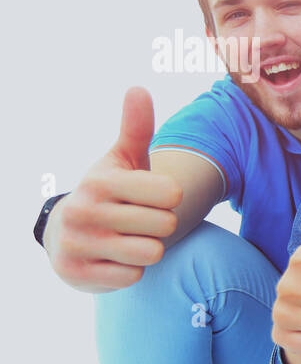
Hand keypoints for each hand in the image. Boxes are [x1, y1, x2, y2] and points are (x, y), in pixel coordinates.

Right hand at [43, 87, 182, 291]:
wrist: (66, 235)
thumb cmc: (110, 193)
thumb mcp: (123, 160)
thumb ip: (136, 128)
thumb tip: (138, 88)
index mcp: (100, 181)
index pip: (171, 194)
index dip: (170, 198)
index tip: (152, 196)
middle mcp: (84, 211)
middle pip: (165, 225)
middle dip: (160, 225)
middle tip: (137, 221)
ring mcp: (78, 244)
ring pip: (152, 252)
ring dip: (148, 249)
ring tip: (128, 239)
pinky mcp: (78, 274)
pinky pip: (134, 276)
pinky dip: (131, 269)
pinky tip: (113, 258)